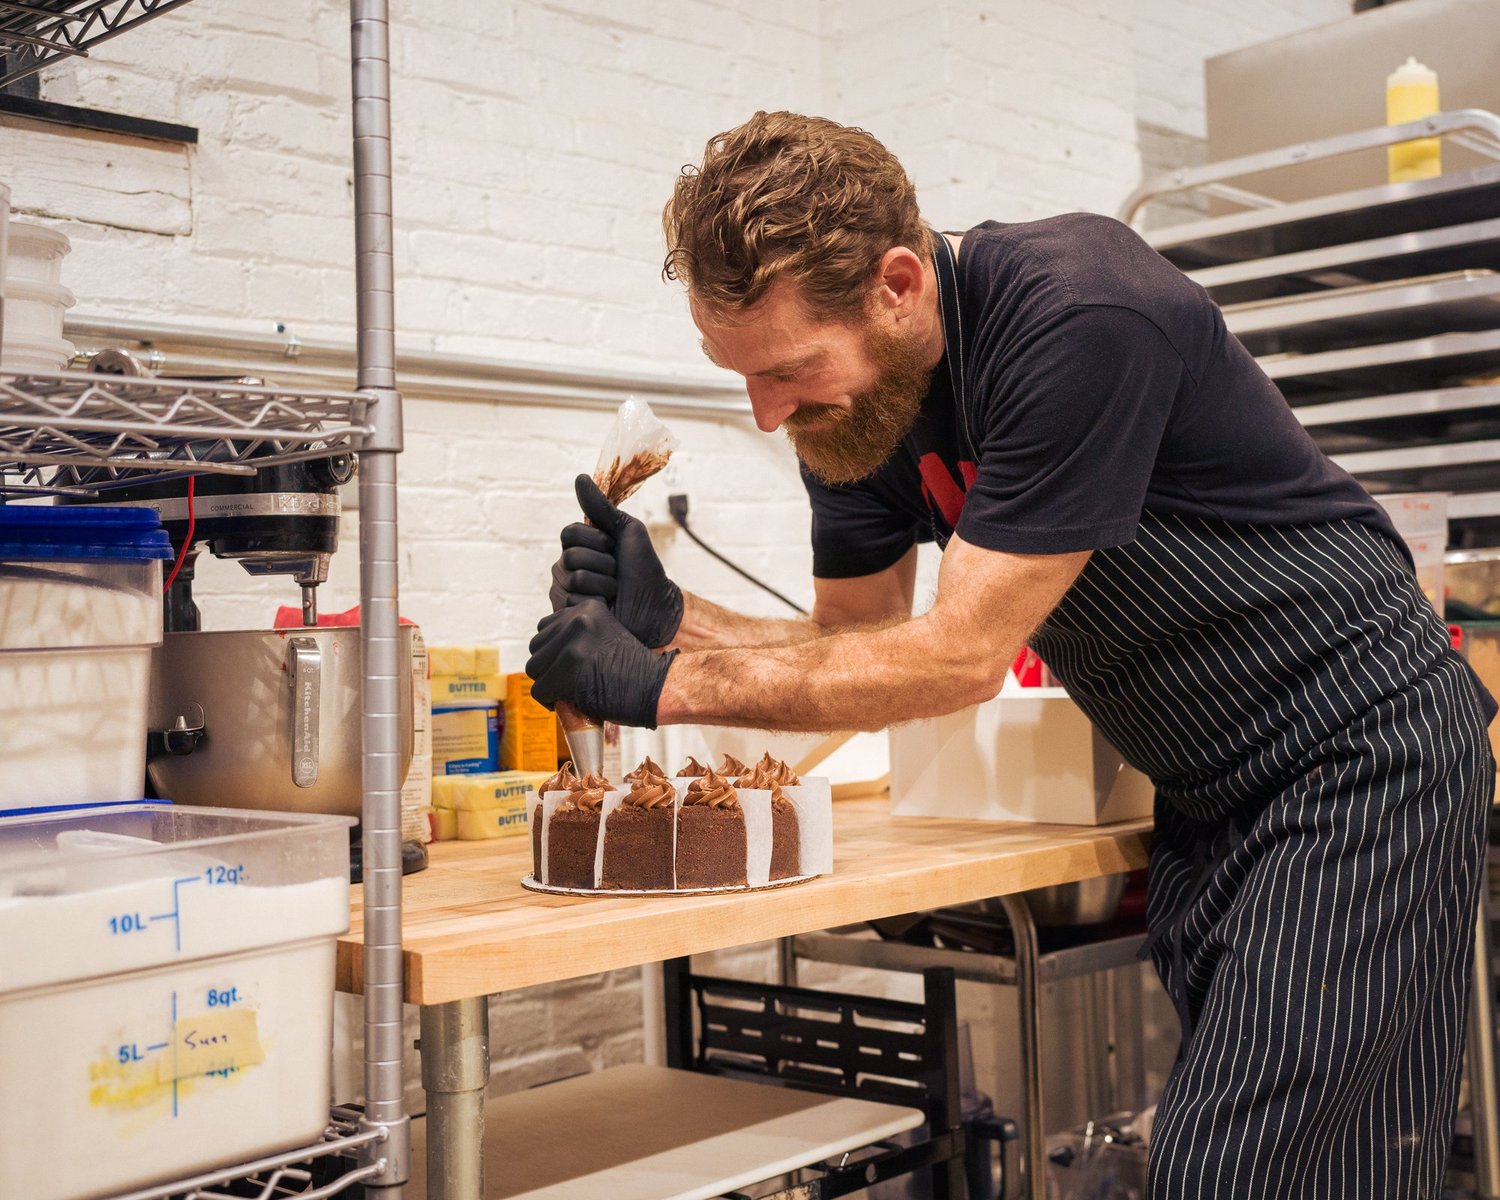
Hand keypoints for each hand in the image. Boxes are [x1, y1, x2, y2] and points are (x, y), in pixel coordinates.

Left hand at [526, 597, 675, 728]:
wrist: (658, 688)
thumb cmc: (633, 669)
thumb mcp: (605, 637)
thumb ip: (576, 635)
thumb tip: (540, 651)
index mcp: (587, 608)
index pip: (546, 627)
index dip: (554, 652)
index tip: (571, 667)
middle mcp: (578, 619)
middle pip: (536, 647)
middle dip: (548, 668)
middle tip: (569, 683)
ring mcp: (573, 644)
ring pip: (535, 668)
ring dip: (548, 684)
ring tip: (568, 693)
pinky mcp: (569, 670)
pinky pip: (540, 690)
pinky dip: (550, 702)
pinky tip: (569, 703)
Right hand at [548, 475, 682, 647]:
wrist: (656, 608)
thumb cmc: (644, 570)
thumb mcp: (627, 531)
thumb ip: (602, 507)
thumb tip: (580, 477)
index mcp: (580, 546)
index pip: (569, 533)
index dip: (594, 539)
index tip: (613, 546)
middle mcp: (567, 568)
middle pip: (569, 556)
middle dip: (603, 563)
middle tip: (617, 573)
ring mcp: (565, 592)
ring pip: (573, 579)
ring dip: (603, 584)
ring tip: (615, 592)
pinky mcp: (568, 615)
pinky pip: (573, 601)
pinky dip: (597, 604)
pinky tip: (607, 609)